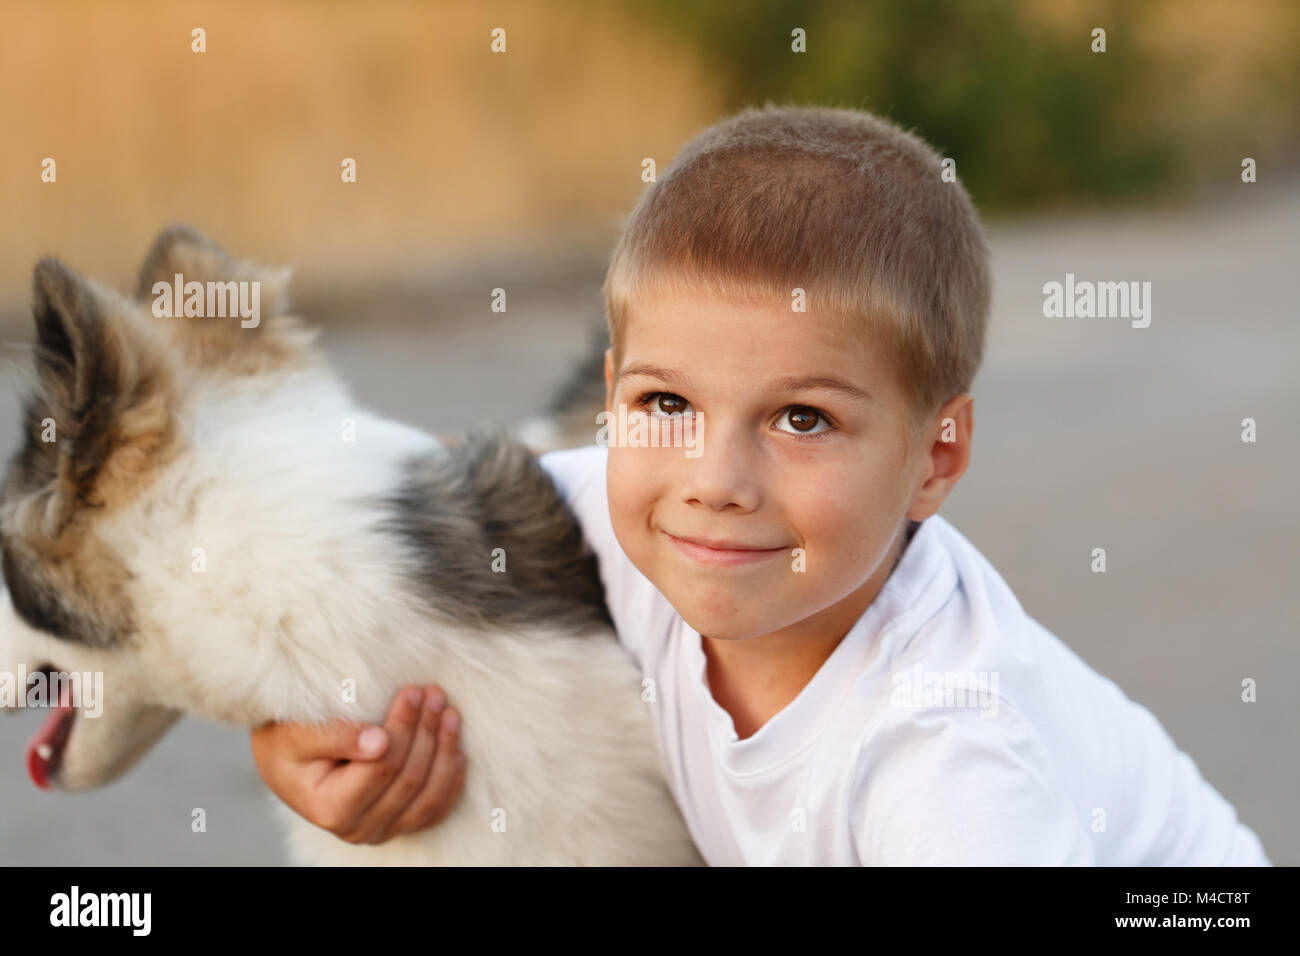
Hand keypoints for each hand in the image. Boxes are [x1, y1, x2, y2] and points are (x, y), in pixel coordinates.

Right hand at [250, 685, 465, 844]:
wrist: (287, 760)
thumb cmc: (288, 741)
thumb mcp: (298, 733)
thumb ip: (335, 736)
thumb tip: (380, 741)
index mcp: (330, 808)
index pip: (382, 766)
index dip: (403, 726)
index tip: (413, 690)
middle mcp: (357, 829)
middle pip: (410, 779)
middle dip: (427, 732)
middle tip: (435, 692)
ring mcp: (380, 831)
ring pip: (429, 796)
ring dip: (445, 751)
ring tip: (450, 713)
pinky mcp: (398, 825)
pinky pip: (435, 810)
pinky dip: (451, 781)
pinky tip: (457, 750)